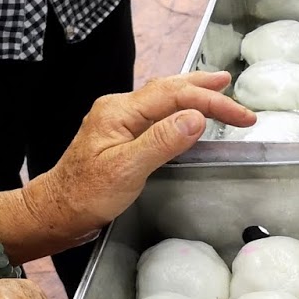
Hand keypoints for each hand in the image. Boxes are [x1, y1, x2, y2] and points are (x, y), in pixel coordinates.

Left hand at [22, 74, 253, 251]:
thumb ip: (162, 141)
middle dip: (203, 87)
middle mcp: (118, 109)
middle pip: (168, 88)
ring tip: (215, 89)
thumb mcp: (126, 170)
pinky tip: (185, 113)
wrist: (57, 211)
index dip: (211, 102)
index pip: (174, 96)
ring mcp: (118, 121)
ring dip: (191, 92)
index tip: (241, 116)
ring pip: (162, 98)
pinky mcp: (120, 135)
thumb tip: (195, 118)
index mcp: (119, 111)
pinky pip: (155, 113)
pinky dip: (178, 109)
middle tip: (231, 87)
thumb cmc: (85, 194)